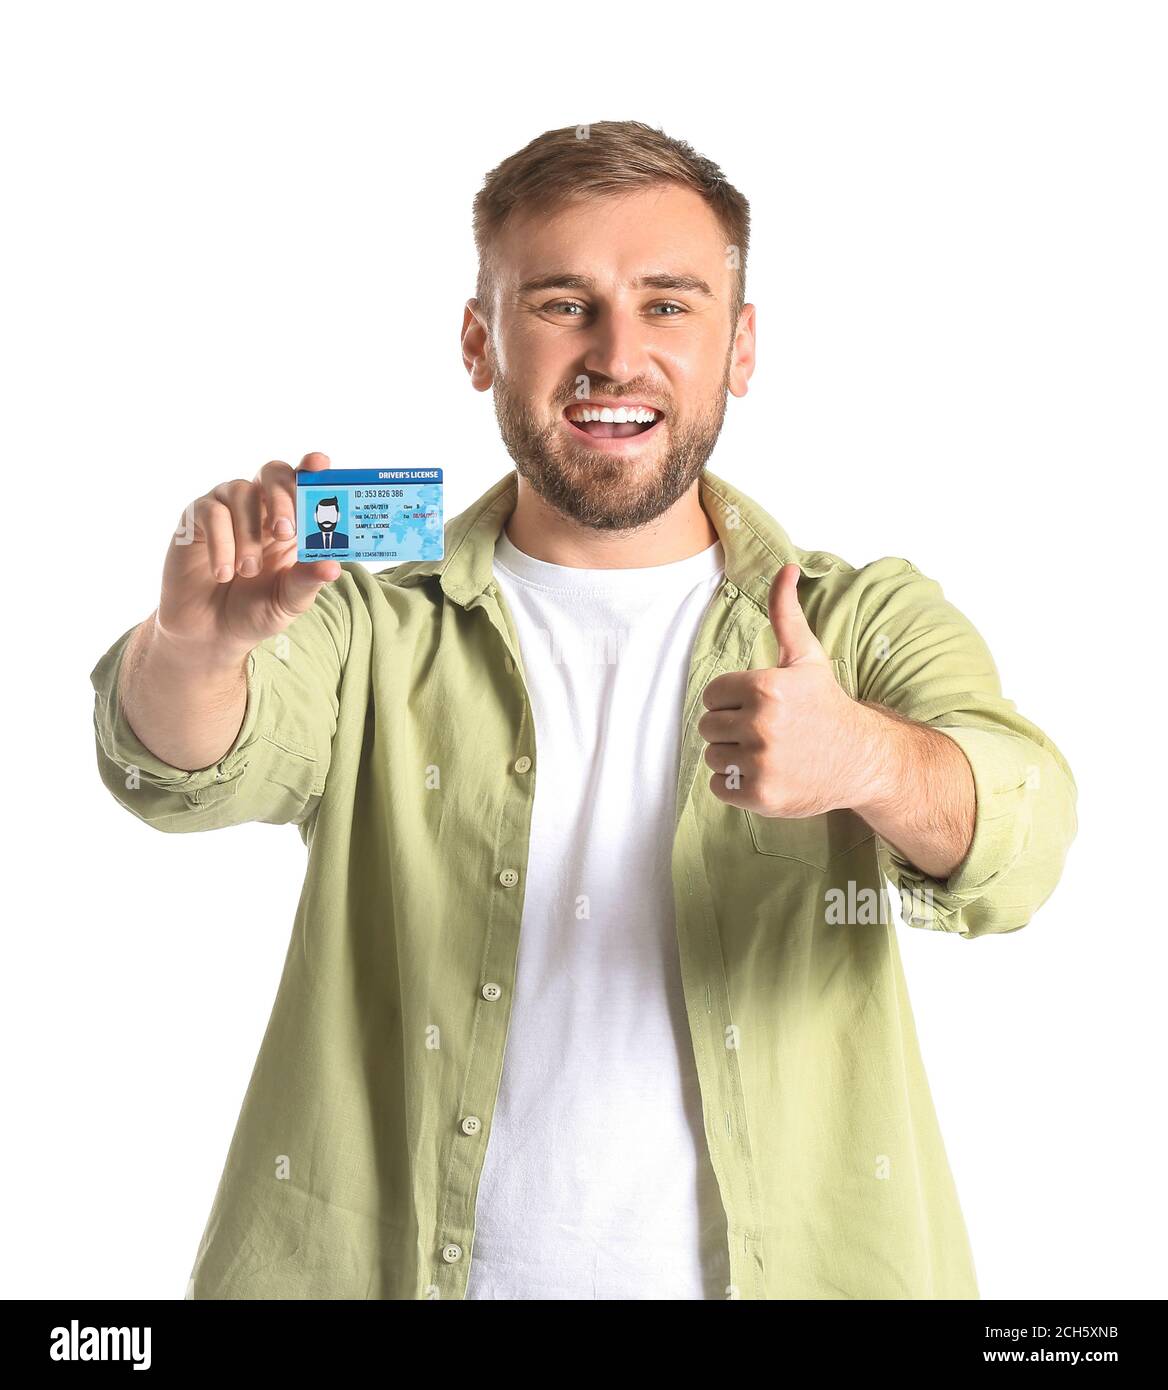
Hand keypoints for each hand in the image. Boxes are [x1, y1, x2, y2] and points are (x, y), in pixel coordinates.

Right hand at [155, 451, 341, 664]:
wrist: (210, 632)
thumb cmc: (255, 611)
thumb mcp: (288, 601)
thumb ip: (307, 581)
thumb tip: (333, 567)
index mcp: (293, 522)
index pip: (305, 483)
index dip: (312, 468)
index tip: (319, 463)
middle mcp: (261, 507)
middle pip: (274, 472)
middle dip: (282, 497)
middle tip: (284, 532)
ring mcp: (228, 509)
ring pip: (241, 492)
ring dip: (249, 534)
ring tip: (247, 571)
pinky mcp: (196, 519)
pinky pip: (211, 513)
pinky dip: (221, 543)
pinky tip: (223, 572)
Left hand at [697, 563, 881, 817]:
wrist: (862, 758)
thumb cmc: (826, 705)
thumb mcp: (806, 657)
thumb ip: (786, 613)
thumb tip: (785, 567)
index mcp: (765, 687)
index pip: (712, 695)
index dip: (731, 701)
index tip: (757, 707)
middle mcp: (761, 725)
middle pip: (709, 726)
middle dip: (731, 729)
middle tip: (765, 732)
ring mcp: (761, 763)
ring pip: (713, 757)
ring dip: (733, 757)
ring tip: (766, 753)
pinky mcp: (761, 795)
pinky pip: (720, 787)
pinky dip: (735, 785)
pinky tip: (765, 774)